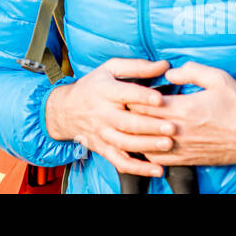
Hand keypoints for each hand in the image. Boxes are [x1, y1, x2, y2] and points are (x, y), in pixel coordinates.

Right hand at [44, 58, 177, 177]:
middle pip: (127, 122)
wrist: (64, 110)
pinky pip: (120, 162)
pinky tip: (156, 169)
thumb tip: (165, 66)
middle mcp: (103, 113)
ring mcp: (102, 133)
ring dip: (147, 145)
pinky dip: (138, 168)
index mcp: (105, 90)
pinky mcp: (104, 149)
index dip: (142, 96)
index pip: (125, 93)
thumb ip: (137, 67)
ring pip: (125, 143)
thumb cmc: (92, 86)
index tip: (159, 99)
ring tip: (167, 145)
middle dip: (150, 126)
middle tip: (171, 127)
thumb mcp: (110, 69)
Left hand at [132, 61, 235, 169]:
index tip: (126, 88)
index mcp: (184, 107)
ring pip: (145, 143)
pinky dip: (146, 150)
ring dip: (135, 133)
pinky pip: (157, 158)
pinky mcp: (187, 159)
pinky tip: (143, 141)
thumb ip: (190, 70)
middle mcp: (179, 130)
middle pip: (140, 123)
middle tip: (120, 104)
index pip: (144, 102)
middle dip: (128, 113)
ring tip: (128, 123)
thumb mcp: (217, 78)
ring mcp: (182, 147)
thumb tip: (168, 72)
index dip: (131, 94)